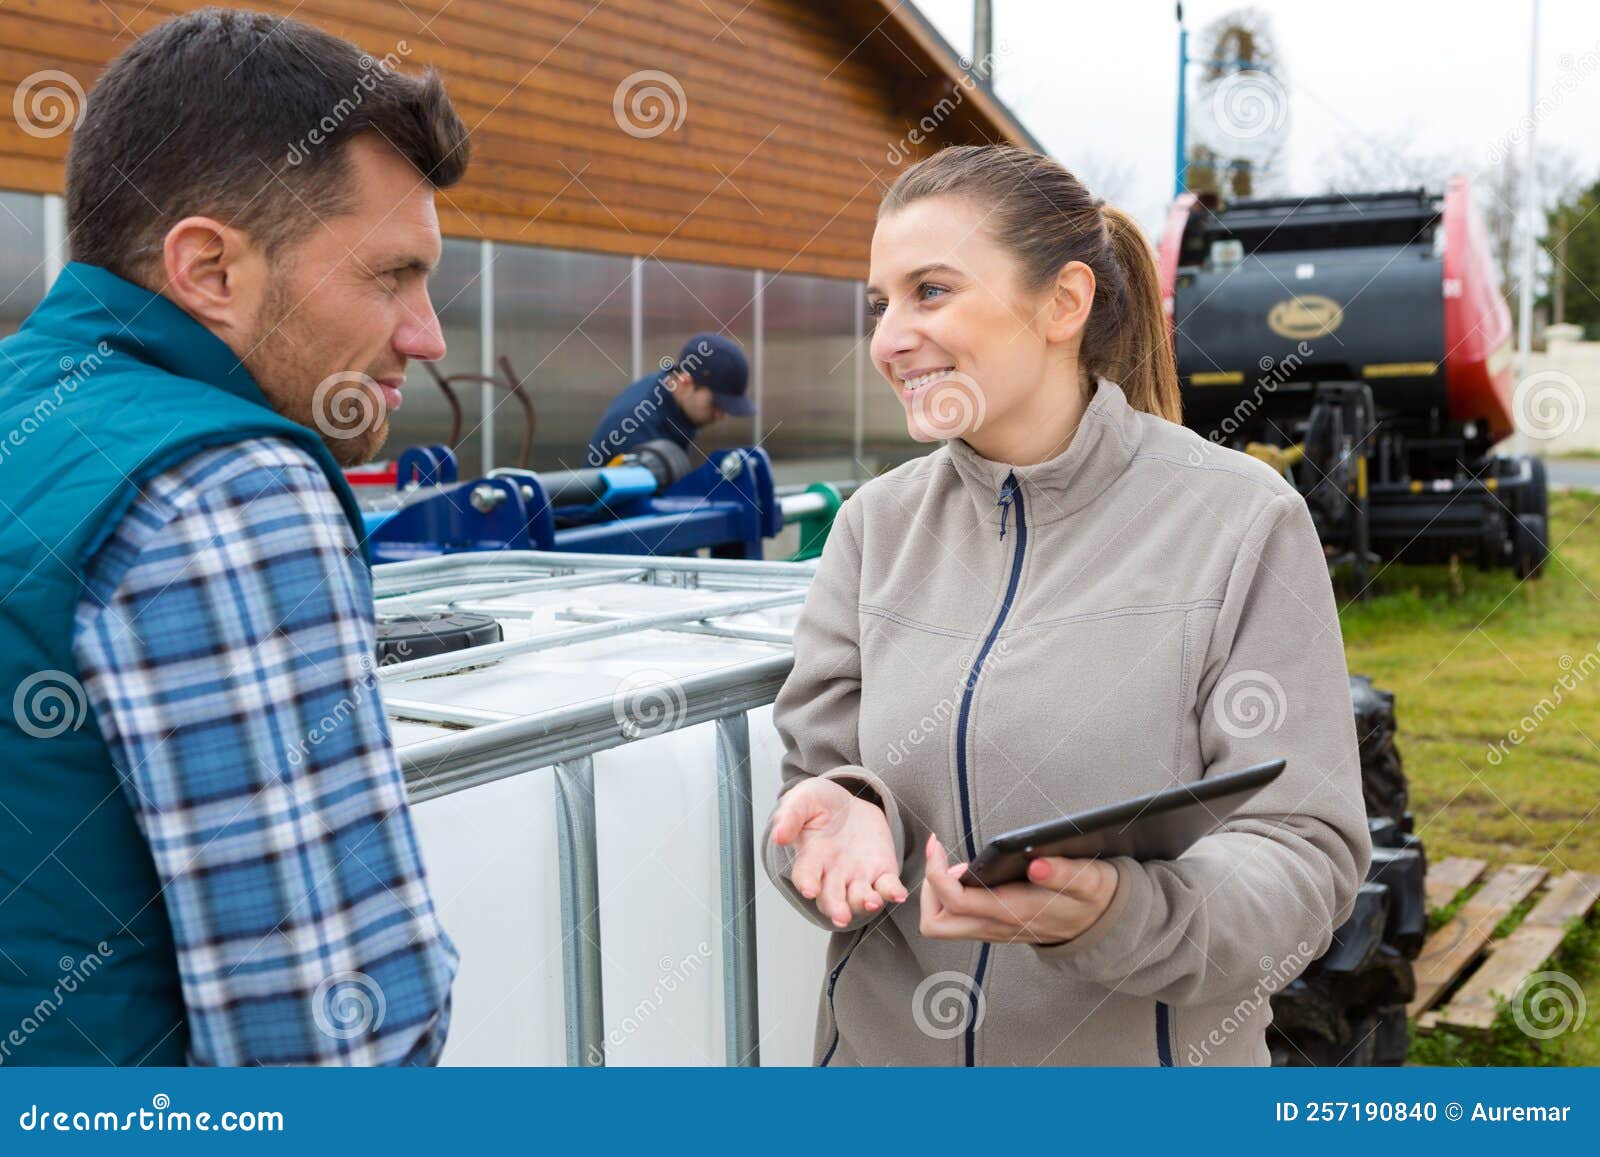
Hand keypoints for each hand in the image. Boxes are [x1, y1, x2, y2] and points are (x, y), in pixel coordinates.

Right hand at [770, 778, 908, 927]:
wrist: (850, 805)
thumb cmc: (821, 804)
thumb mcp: (803, 799)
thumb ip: (791, 816)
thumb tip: (779, 836)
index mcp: (811, 858)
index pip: (806, 875)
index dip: (807, 883)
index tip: (809, 889)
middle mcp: (832, 874)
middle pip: (831, 898)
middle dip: (836, 908)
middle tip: (840, 915)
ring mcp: (857, 876)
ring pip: (859, 898)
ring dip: (864, 903)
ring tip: (870, 902)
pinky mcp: (881, 871)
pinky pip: (887, 887)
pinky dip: (893, 892)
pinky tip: (898, 894)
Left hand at [919, 833, 1117, 945]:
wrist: (1101, 926)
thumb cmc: (1091, 898)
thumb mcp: (1089, 881)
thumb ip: (1064, 873)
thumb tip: (1036, 865)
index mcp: (1013, 912)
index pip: (955, 901)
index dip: (936, 873)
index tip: (937, 843)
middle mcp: (996, 927)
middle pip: (935, 923)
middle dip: (927, 888)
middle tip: (941, 857)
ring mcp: (992, 931)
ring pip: (942, 924)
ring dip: (937, 893)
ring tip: (957, 865)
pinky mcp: (993, 927)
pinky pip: (956, 919)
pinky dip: (950, 896)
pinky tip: (969, 873)